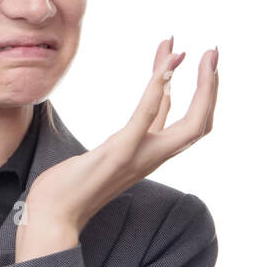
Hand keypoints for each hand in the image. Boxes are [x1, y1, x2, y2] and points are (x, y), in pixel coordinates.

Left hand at [15, 37, 218, 261]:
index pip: (192, 122)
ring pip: (189, 126)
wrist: (51, 215)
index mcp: (152, 154)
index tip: (203, 58)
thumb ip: (142, 126)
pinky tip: (164, 66)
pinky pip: (145, 119)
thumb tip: (163, 94)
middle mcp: (152, 157)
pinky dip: (157, 91)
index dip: (204, 93)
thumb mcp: (115, 145)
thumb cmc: (75, 181)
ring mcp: (139, 157)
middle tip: (214, 51)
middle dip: (212, 87)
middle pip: (201, 124)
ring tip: (198, 53)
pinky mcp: (118, 153)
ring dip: (199, 88)